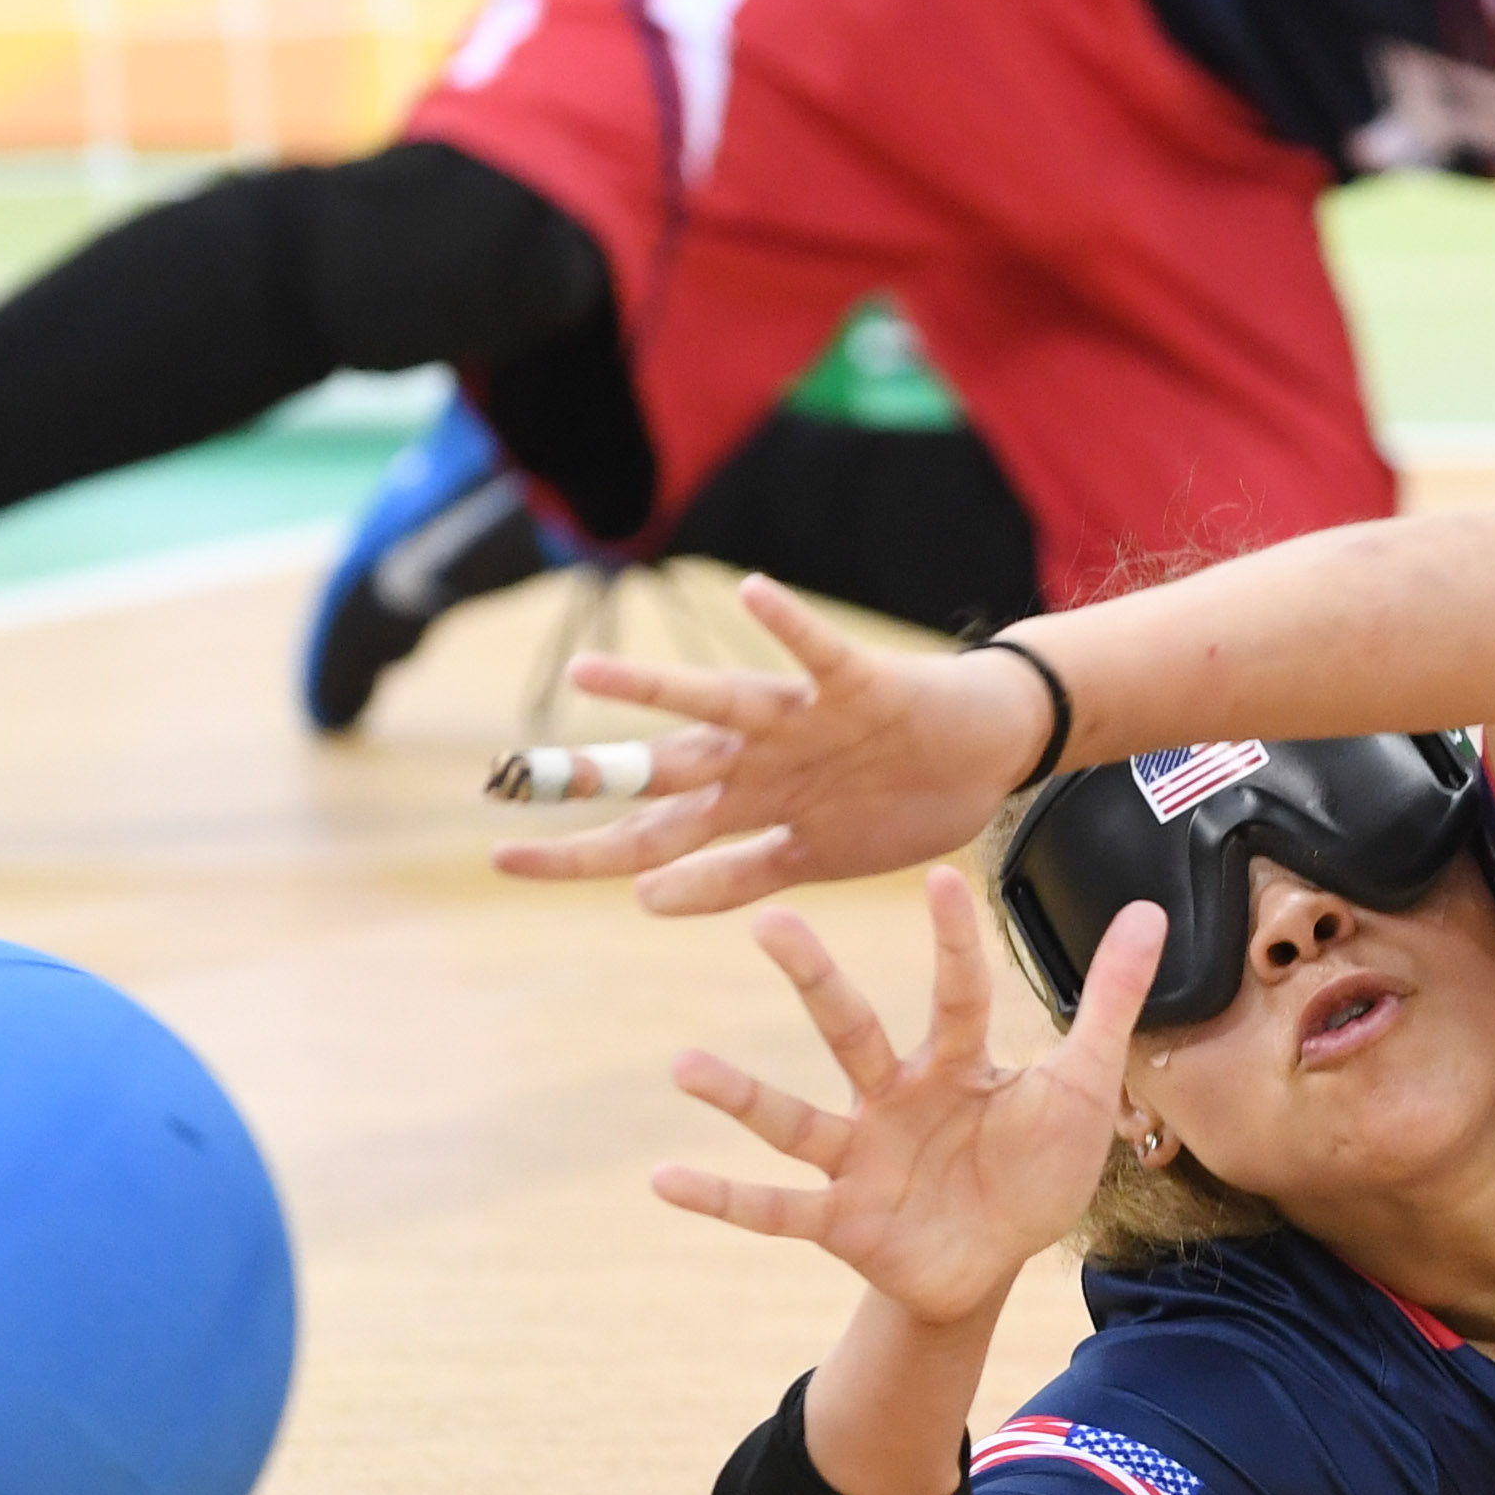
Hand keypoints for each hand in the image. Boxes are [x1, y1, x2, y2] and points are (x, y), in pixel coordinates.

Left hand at [488, 576, 1049, 911]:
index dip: (578, 852)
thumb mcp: (811, 860)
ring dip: (655, 692)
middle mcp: (757, 759)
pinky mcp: (859, 687)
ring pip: (719, 706)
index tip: (505, 858)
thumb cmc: (899, 798)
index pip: (645, 835)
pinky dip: (789, 625)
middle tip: (507, 782)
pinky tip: (754, 593)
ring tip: (587, 675)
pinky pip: (819, 655)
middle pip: (662, 775)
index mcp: (745, 805)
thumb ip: (733, 877)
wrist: (988, 746)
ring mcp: (804, 722)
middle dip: (589, 781)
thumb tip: (644, 901)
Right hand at [649, 870, 1163, 1328]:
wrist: (994, 1263)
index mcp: (955, 1062)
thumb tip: (1151, 909)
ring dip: (741, 1096)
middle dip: (814, 980)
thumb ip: (1108, 999)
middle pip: (851, 1031)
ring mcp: (860, 1157)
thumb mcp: (1081, 1083)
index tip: (940, 876)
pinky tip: (665, 1181)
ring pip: (795, 1119)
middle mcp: (894, 1097)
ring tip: (684, 1064)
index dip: (954, 943)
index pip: (957, 994)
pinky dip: (722, 1198)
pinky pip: (774, 1209)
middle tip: (771, 919)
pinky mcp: (840, 1220)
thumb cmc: (1031, 1163)